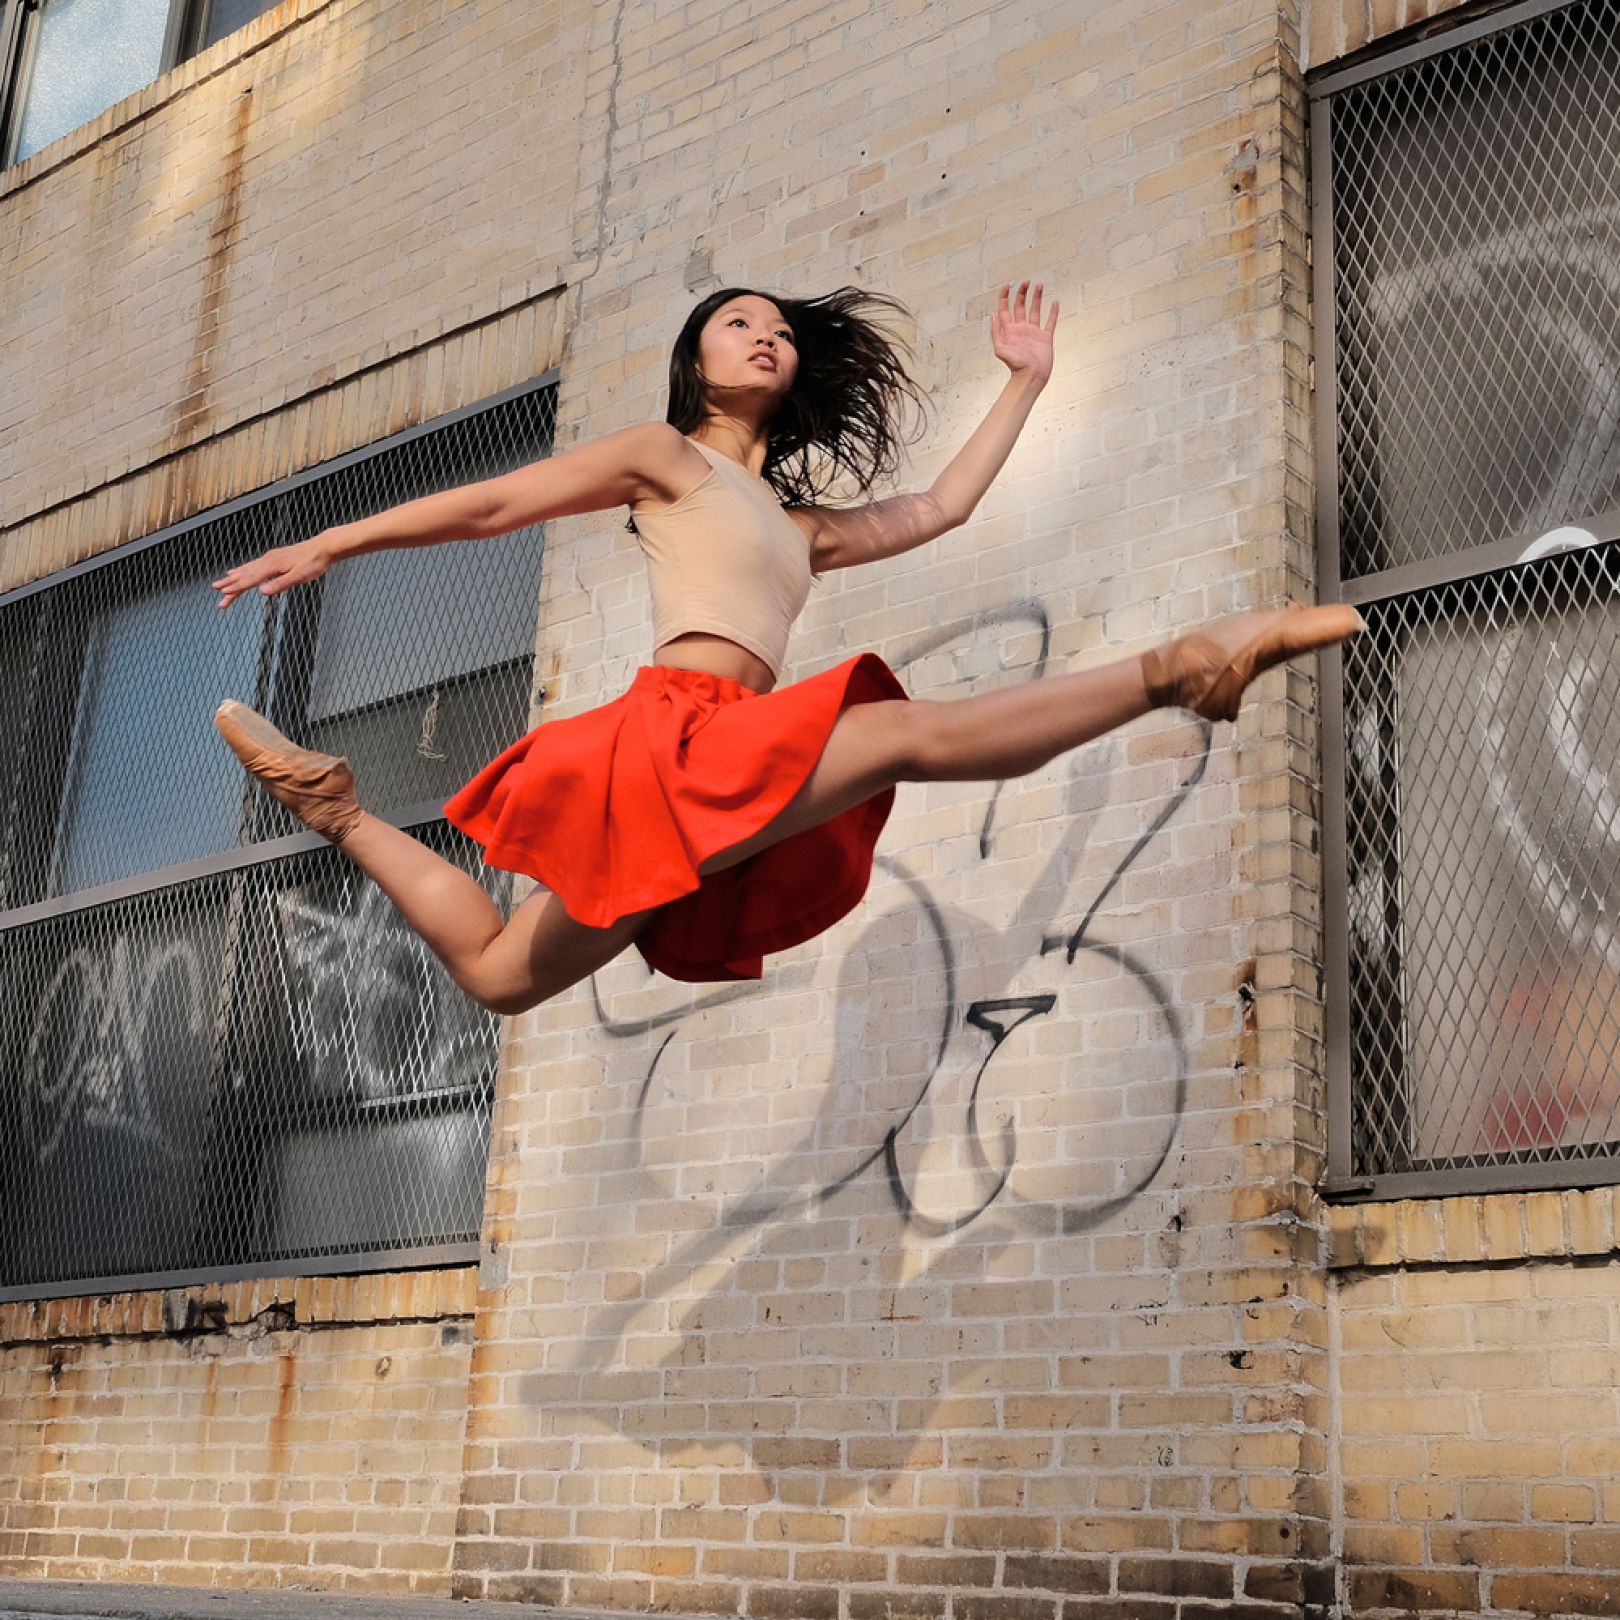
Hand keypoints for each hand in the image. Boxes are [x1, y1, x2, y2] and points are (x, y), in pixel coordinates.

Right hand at [212, 535, 332, 609]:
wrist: (322, 548)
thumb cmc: (313, 563)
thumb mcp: (299, 577)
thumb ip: (280, 585)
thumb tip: (262, 592)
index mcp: (271, 566)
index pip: (250, 580)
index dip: (236, 588)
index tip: (224, 594)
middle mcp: (267, 561)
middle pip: (245, 575)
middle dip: (230, 585)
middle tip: (216, 592)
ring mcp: (269, 558)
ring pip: (247, 570)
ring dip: (233, 577)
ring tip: (221, 583)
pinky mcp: (273, 558)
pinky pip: (252, 565)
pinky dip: (242, 570)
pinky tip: (238, 571)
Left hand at [991, 279, 1057, 382]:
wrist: (1031, 377)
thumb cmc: (1015, 366)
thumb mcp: (1000, 349)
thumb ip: (996, 332)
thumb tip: (992, 315)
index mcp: (1010, 330)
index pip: (1005, 309)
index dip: (1004, 297)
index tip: (1007, 285)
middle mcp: (1021, 329)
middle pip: (1020, 306)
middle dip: (1022, 293)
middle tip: (1025, 282)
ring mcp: (1034, 332)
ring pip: (1035, 310)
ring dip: (1037, 298)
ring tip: (1039, 285)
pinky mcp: (1045, 337)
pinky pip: (1050, 321)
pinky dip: (1053, 312)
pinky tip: (1055, 302)